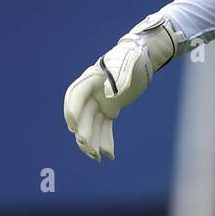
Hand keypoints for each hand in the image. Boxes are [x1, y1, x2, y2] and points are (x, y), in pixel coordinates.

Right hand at [63, 14, 183, 160]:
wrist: (141, 58)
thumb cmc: (133, 57)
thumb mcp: (127, 63)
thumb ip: (118, 77)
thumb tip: (109, 96)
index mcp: (91, 78)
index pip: (76, 95)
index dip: (72, 111)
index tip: (73, 128)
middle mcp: (91, 91)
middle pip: (83, 115)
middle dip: (84, 133)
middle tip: (88, 149)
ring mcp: (99, 101)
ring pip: (92, 125)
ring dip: (93, 142)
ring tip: (97, 158)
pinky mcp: (109, 109)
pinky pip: (104, 127)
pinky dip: (106, 141)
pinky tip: (109, 155)